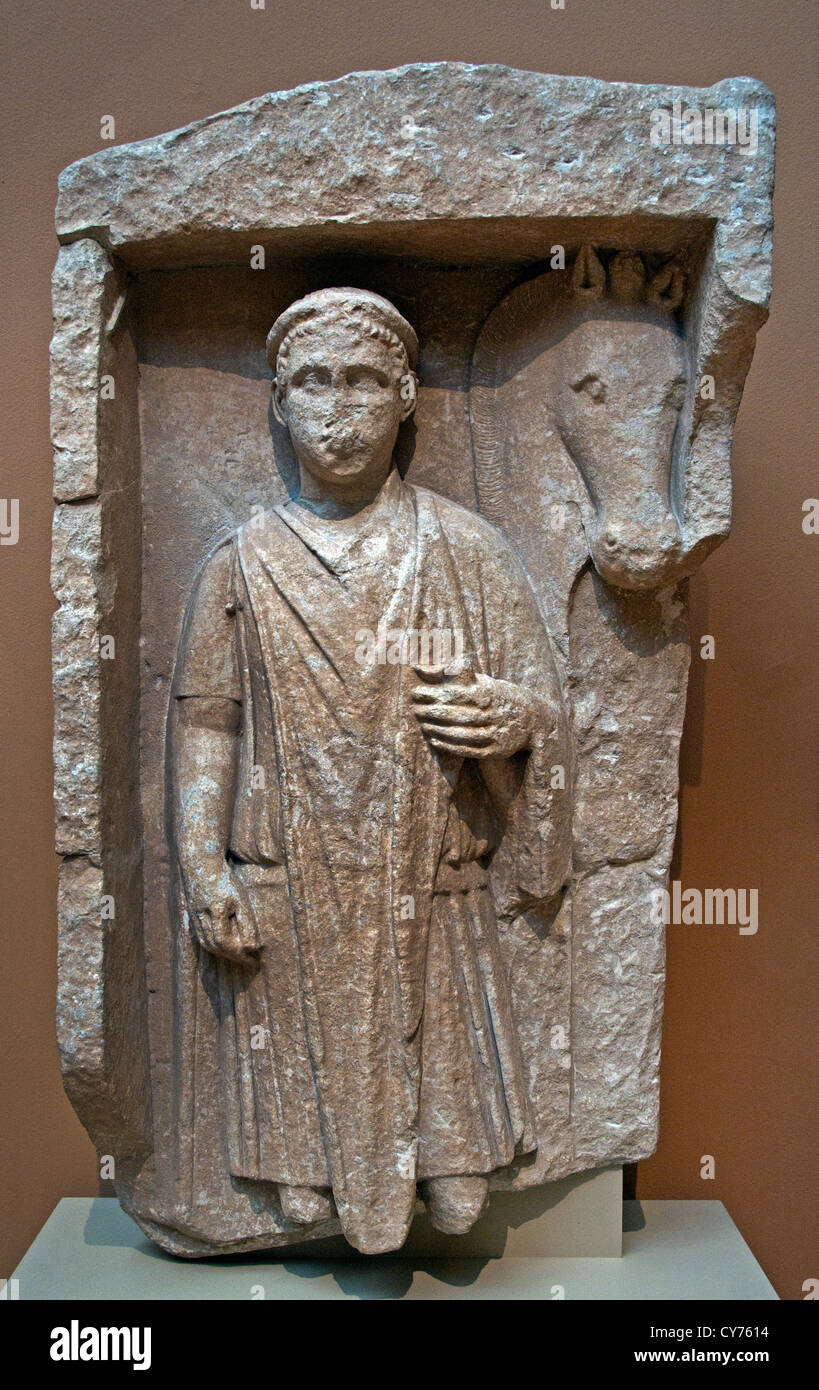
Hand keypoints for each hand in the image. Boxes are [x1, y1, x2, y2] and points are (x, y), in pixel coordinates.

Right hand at [187, 865, 260, 963]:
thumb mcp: (240, 899)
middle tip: (250, 960)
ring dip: (224, 953)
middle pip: (216, 947)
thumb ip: (246, 923)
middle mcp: (201, 918)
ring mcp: (194, 918)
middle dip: (233, 957)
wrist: (200, 863)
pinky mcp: (192, 916)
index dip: (240, 955)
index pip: (226, 943)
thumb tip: (252, 946)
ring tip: (240, 955)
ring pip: (207, 944)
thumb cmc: (224, 880)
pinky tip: (226, 945)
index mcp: (215, 912)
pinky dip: (215, 945)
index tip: (255, 960)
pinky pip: (203, 937)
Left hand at [410, 666, 539, 759]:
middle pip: (456, 715)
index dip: (433, 694)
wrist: (532, 718)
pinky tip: (434, 739)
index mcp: (488, 693)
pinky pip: (469, 750)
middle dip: (432, 713)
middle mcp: (493, 713)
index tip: (415, 693)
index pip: (455, 694)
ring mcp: (496, 733)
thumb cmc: (495, 695)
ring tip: (422, 724)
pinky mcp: (496, 750)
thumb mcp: (478, 680)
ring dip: (438, 730)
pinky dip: (449, 746)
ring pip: (462, 734)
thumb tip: (417, 668)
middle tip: (415, 710)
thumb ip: (447, 673)